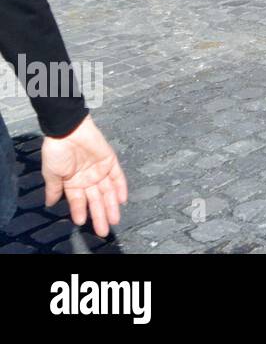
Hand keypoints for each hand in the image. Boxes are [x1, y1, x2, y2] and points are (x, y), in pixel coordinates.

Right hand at [41, 115, 127, 238]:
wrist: (68, 130)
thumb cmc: (57, 151)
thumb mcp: (51, 173)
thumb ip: (54, 189)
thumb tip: (49, 203)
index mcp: (72, 182)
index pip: (78, 201)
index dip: (80, 212)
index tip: (81, 223)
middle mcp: (87, 178)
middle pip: (96, 200)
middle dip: (100, 215)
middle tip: (104, 230)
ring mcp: (100, 170)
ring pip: (108, 192)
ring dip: (112, 206)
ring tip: (114, 220)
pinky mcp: (110, 161)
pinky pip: (118, 176)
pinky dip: (120, 188)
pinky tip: (122, 200)